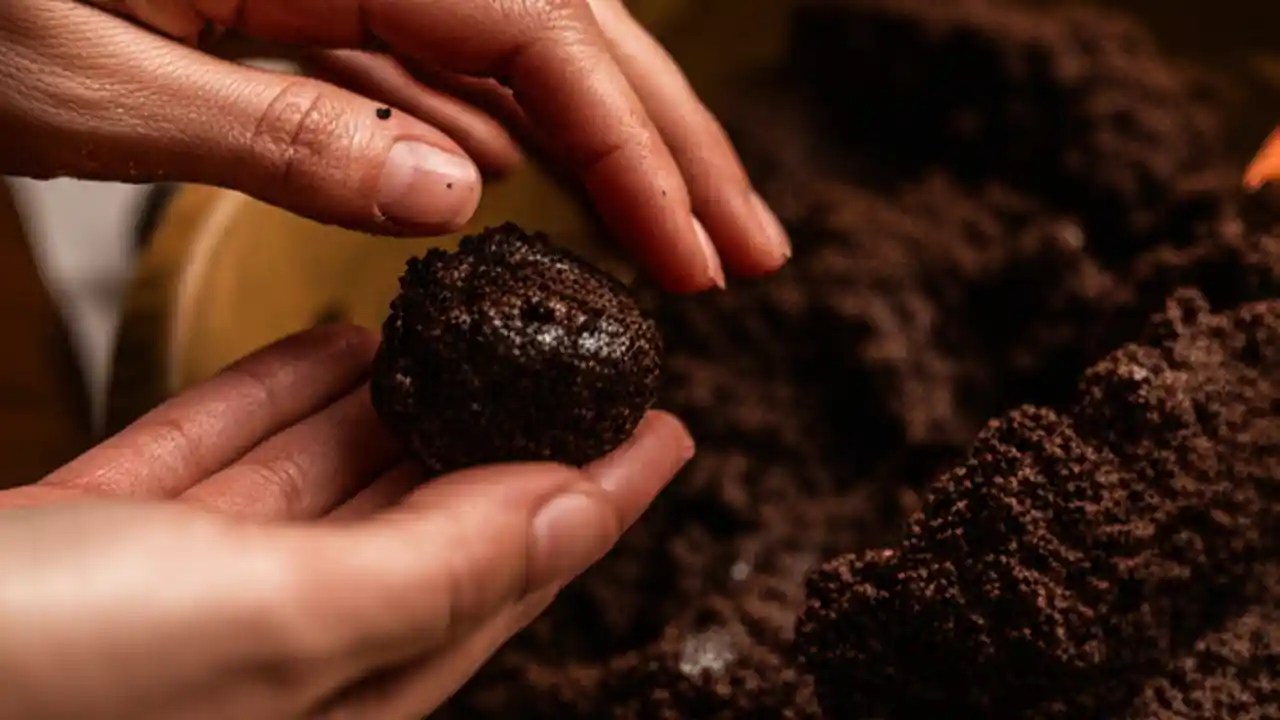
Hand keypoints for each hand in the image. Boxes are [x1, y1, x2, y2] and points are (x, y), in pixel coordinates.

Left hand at [0, 0, 790, 291]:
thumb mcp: (80, 76)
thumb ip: (279, 132)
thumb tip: (455, 198)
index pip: (535, 34)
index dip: (633, 151)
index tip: (696, 257)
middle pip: (562, 30)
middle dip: (666, 146)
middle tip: (747, 250)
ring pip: (509, 55)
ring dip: (599, 150)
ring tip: (671, 239)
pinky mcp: (298, 3)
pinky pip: (425, 69)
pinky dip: (490, 138)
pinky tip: (529, 197)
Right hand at [0, 325, 693, 718]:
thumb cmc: (27, 684)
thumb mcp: (266, 623)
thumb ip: (430, 571)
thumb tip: (570, 512)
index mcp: (337, 694)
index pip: (508, 576)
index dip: (598, 500)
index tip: (666, 427)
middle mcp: (273, 654)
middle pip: (432, 524)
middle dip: (508, 438)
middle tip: (577, 362)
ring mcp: (186, 598)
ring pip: (329, 482)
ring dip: (399, 406)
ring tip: (468, 333)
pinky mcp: (106, 543)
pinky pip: (226, 457)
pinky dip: (281, 397)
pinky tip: (334, 346)